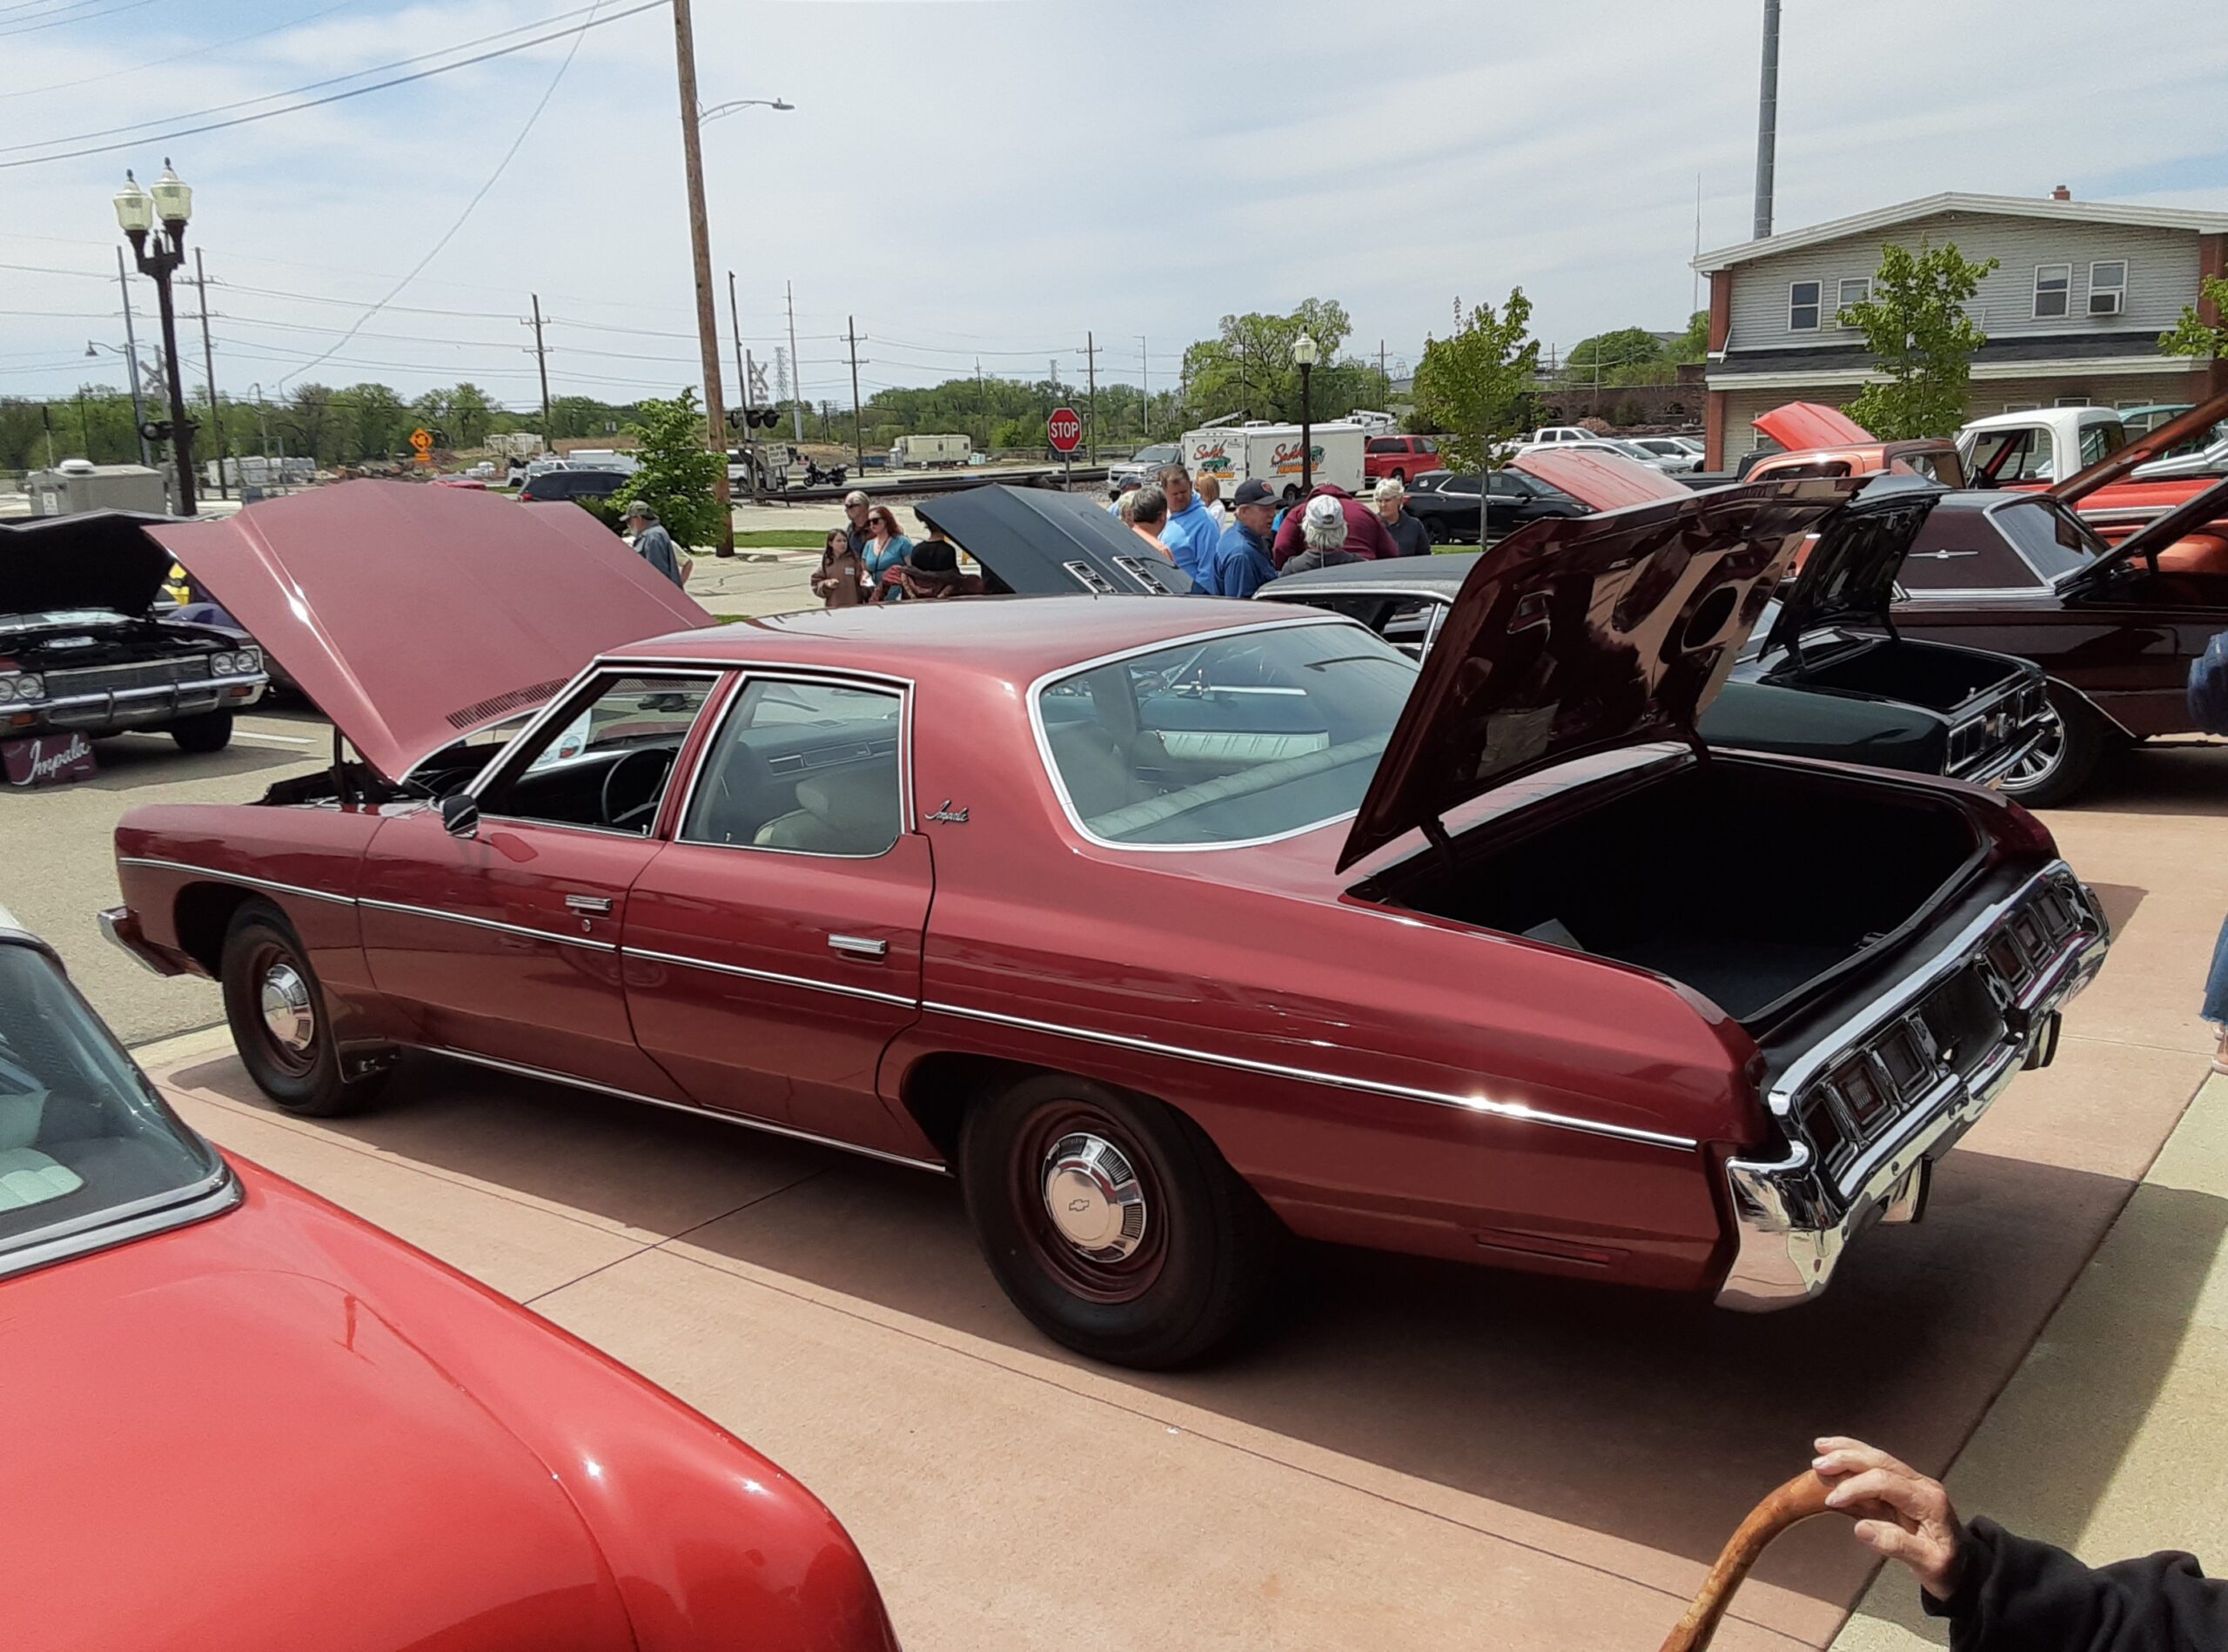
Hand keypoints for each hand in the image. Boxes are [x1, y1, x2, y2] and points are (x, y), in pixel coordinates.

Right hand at [1813, 1437, 1966, 1601]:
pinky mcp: (1905, 1484)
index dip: (1855, 1487)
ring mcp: (1914, 1481)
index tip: (1832, 1499)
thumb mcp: (1927, 1565)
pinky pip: (1878, 1464)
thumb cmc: (1947, 1568)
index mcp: (1929, 1501)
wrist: (1965, 1566)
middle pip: (1881, 1461)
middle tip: (1819, 1465)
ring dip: (1849, 1451)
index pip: (1885, 1482)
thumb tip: (1860, 1529)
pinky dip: (1855, 1455)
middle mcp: (1922, 1484)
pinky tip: (1838, 1450)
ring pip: (1879, 1456)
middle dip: (1848, 1459)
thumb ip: (1896, 1545)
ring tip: (1821, 1447)